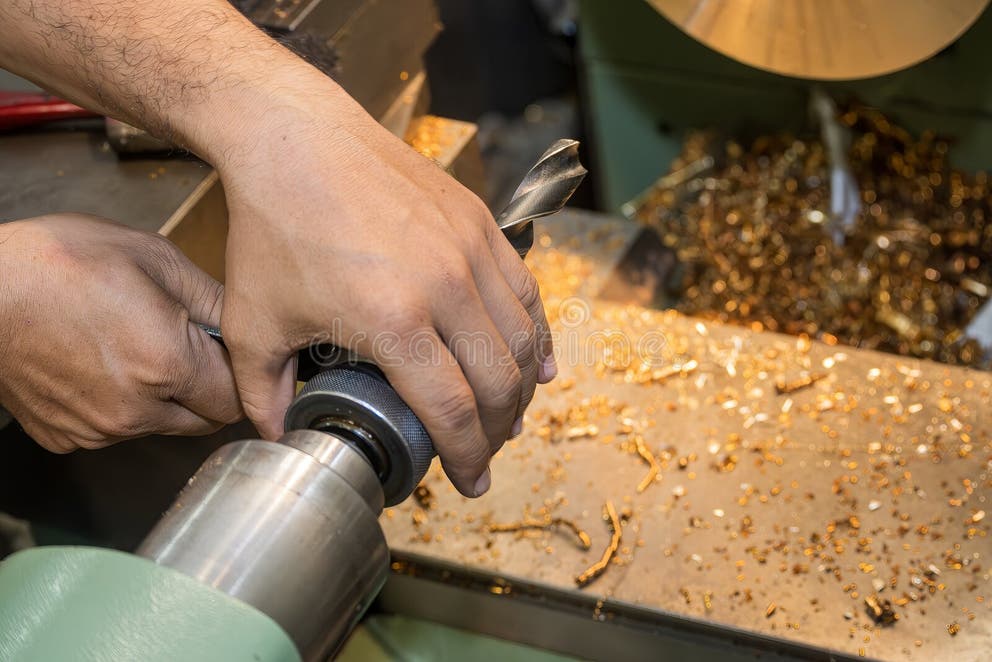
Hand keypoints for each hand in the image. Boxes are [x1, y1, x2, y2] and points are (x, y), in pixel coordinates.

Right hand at [0, 214, 242, 451]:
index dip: (238, 373)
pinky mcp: (67, 438)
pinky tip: (102, 365)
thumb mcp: (153, 257)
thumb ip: (213, 299)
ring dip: (167, 399)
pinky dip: (123, 407)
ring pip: (164, 427)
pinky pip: (118, 431)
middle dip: (209, 389)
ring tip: (135, 348)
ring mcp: (98, 431)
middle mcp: (136, 410)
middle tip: (186, 347)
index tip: (226, 351)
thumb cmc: (58, 262)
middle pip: (207, 421)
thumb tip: (248, 324)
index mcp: (167, 365)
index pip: (237, 398)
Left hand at [218, 88, 555, 497]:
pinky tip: (536, 359)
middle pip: (499, 384)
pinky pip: (525, 290)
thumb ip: (262, 392)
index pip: (453, 411)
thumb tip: (276, 433)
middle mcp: (445, 288)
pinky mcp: (479, 222)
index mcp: (393, 322)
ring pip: (524, 340)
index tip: (471, 482)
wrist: (294, 137)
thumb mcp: (254, 321)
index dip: (468, 457)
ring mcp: (470, 250)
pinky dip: (538, 333)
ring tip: (509, 414)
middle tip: (484, 452)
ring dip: (522, 388)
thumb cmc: (273, 226)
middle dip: (497, 432)